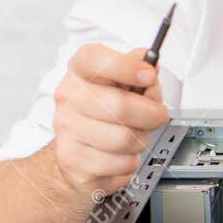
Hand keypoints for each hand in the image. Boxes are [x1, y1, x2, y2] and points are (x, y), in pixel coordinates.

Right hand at [50, 43, 170, 196]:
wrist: (78, 153)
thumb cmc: (104, 113)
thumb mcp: (124, 83)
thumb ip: (139, 69)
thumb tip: (150, 62)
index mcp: (80, 72)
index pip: (94, 59)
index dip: (126, 66)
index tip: (149, 75)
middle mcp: (69, 98)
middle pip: (121, 105)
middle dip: (151, 115)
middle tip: (156, 116)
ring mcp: (67, 129)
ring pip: (125, 138)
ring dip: (141, 140)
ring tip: (133, 136)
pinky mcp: (72, 160)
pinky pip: (121, 163)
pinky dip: (130, 162)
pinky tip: (119, 155)